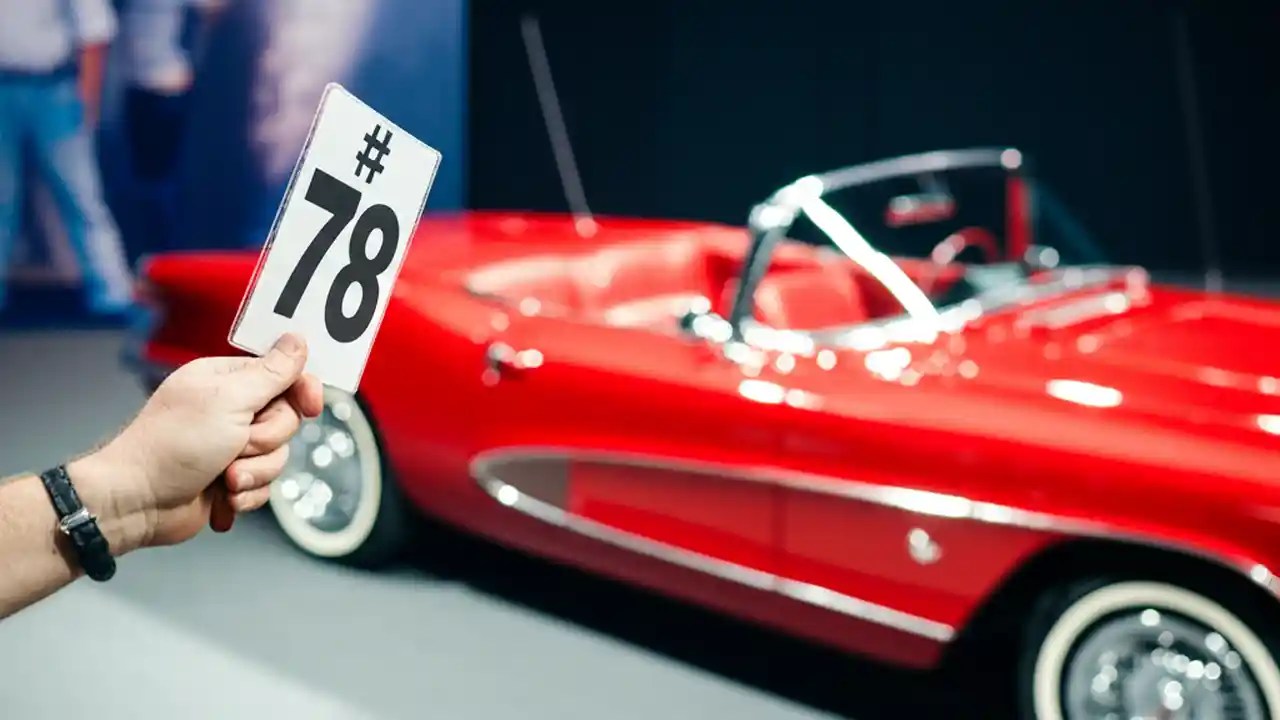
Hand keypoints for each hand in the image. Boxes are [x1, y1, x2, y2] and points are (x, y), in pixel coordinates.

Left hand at [74, 334, 322, 549]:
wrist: (138, 503)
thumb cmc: (174, 445)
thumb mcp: (229, 400)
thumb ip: (271, 373)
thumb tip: (297, 339)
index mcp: (227, 381)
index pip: (284, 376)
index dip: (303, 390)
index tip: (311, 406)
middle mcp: (230, 410)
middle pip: (286, 420)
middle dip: (265, 441)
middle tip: (236, 445)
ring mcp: (230, 446)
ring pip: (278, 457)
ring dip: (254, 472)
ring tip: (224, 479)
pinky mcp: (230, 479)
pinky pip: (264, 486)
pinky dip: (245, 496)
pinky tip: (221, 498)